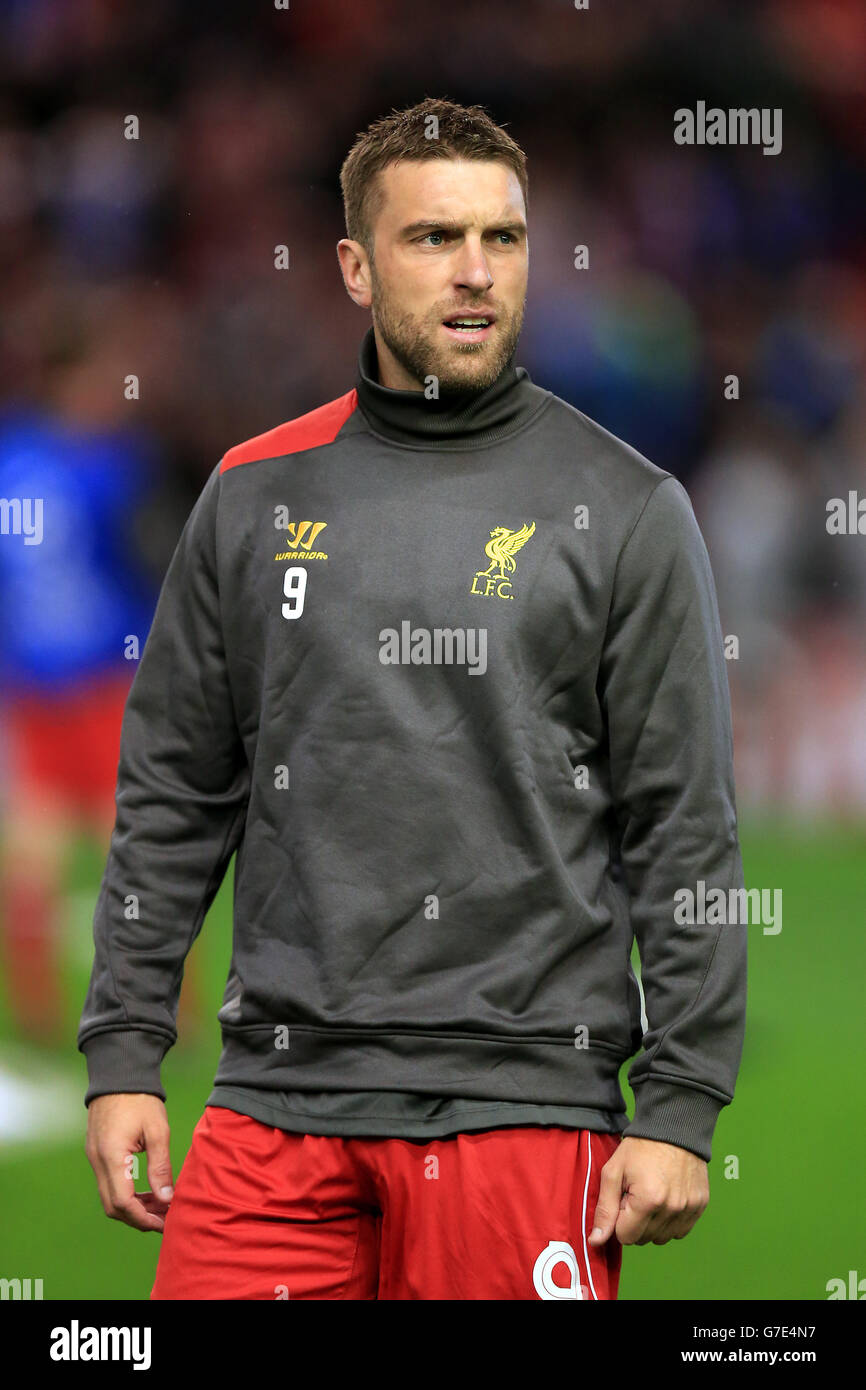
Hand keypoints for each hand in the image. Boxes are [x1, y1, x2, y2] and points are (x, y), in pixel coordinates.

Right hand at [85, 1093, 173, 1232]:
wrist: (119, 1074)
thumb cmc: (141, 1099)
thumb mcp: (157, 1131)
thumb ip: (160, 1166)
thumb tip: (167, 1198)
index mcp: (111, 1156)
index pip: (123, 1202)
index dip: (143, 1218)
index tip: (164, 1222)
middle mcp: (97, 1161)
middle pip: (113, 1206)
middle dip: (138, 1218)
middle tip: (164, 1219)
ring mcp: (94, 1158)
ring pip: (109, 1197)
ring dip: (133, 1207)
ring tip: (160, 1207)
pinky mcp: (97, 1153)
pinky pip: (108, 1183)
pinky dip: (126, 1193)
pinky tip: (147, 1192)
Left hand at [588, 1135, 708, 1245]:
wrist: (673, 1127)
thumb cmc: (640, 1148)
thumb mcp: (613, 1172)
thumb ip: (604, 1209)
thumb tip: (596, 1241)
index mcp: (648, 1200)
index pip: (625, 1236)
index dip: (619, 1219)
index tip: (623, 1198)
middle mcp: (672, 1208)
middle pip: (644, 1239)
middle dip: (635, 1222)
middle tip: (636, 1194)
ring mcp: (688, 1208)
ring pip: (662, 1238)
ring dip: (653, 1224)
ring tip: (652, 1196)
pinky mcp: (700, 1205)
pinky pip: (680, 1231)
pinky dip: (670, 1221)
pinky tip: (666, 1199)